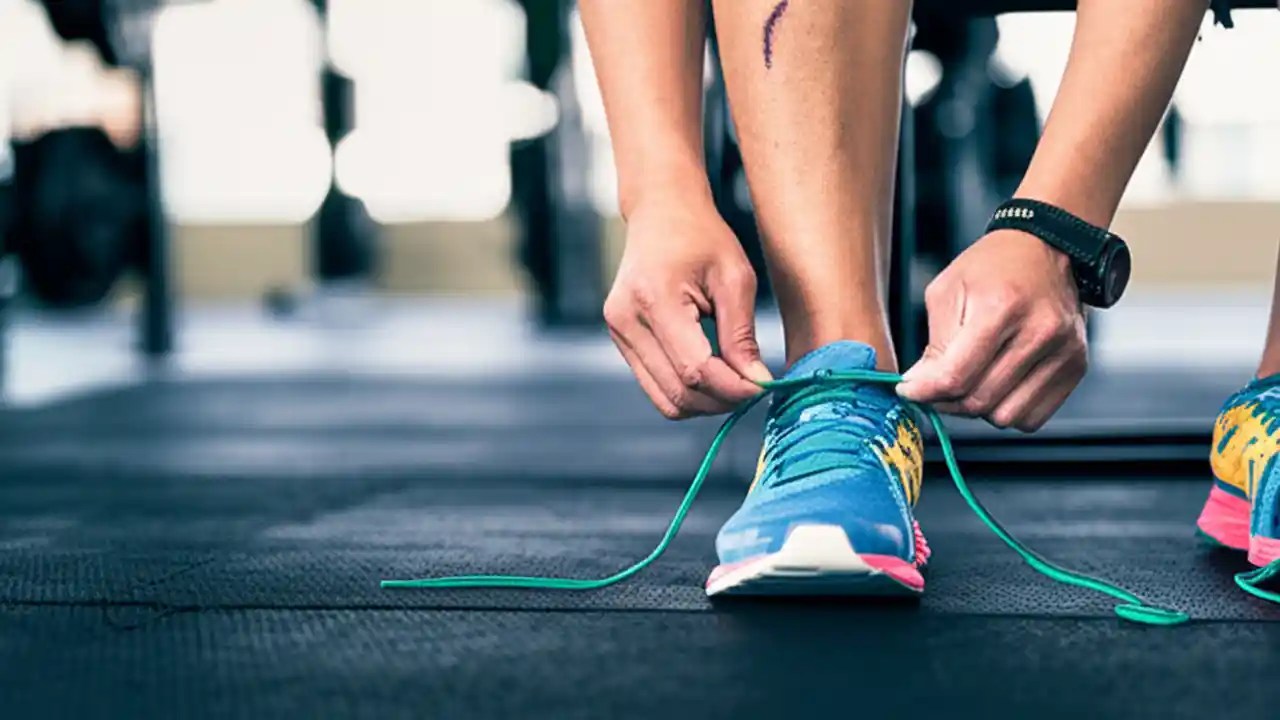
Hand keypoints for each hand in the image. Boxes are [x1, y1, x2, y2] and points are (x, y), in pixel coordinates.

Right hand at [604, 199, 772, 418]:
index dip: (733, 388)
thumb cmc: (702, 236)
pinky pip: (656, 386)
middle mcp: (626, 320)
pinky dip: (688, 391)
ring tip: (735, 382)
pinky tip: (713, 374)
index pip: (695, 369)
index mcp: (654, 299)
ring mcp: (618, 333)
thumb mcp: (735, 278)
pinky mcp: (620, 340)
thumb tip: (758, 383)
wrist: (661, 212)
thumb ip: (743, 335)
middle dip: (721, 400)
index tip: (763, 386)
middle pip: (678, 392)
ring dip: (705, 403)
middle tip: (754, 387)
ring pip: (665, 399)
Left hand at [896, 229, 1087, 431]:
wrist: (1045, 249)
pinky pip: (1032, 417)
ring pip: (1006, 417)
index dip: (924, 392)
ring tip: (971, 381)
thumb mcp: (947, 291)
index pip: (956, 375)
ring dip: (979, 409)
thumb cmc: (992, 267)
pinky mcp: (1077, 366)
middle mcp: (1040, 331)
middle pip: (980, 400)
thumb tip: (920, 386)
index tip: (909, 391)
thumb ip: (934, 344)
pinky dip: (1008, 410)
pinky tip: (998, 385)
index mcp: (1002, 307)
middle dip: (947, 401)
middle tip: (935, 388)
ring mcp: (1064, 352)